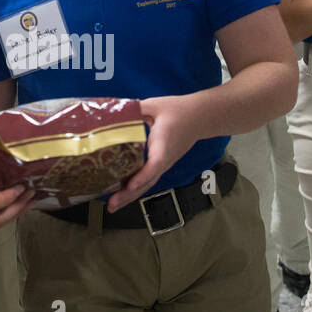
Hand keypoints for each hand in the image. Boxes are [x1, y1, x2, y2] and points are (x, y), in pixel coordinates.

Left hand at [106, 95, 200, 211]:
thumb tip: (112, 112)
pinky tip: (121, 195)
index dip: (142, 176)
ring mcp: (164, 164)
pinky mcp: (161, 165)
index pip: (155, 163)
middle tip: (112, 204)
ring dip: (129, 197)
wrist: (199, 117)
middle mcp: (165, 158)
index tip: (130, 185)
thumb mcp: (155, 105)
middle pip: (148, 181)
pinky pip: (148, 180)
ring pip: (147, 184)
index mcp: (164, 143)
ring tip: (113, 206)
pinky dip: (134, 190)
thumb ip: (134, 109)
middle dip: (129, 195)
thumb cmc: (178, 111)